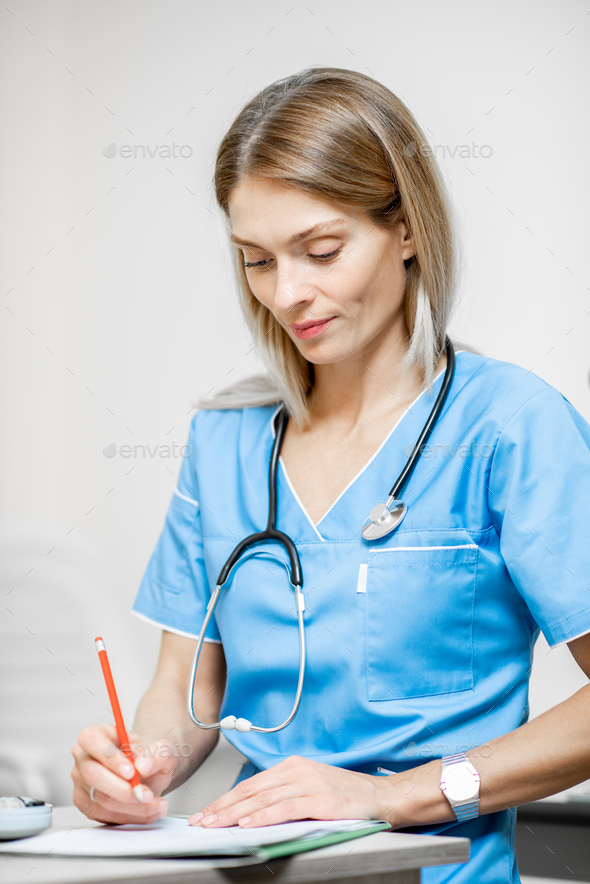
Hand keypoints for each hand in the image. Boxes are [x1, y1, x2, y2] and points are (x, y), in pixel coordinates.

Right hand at [71, 723, 176, 823]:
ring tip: (156, 804)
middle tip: (147, 795)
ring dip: (133, 807)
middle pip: (92, 775)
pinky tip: (148, 811)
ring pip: (100, 800)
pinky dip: (130, 817)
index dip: (110, 758)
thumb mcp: (161, 749)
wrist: (148, 771)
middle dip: (123, 790)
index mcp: (97, 734)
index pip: (92, 741)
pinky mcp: (86, 804)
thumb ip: (155, 755)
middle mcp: (83, 757)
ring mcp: (81, 782)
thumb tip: (143, 766)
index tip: (132, 772)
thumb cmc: (149, 755)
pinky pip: (104, 815)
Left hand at [187, 755, 391, 828]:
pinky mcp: (318, 799)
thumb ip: (284, 796)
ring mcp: (307, 783)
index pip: (250, 784)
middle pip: (250, 790)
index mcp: (292, 766)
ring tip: (215, 825)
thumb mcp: (310, 789)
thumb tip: (252, 813)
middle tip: (201, 821)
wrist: (380, 796)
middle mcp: (296, 771)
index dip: (226, 799)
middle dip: (222, 807)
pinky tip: (248, 825)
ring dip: (235, 814)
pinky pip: (284, 808)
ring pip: (262, 799)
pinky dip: (263, 817)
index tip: (207, 813)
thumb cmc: (346, 796)